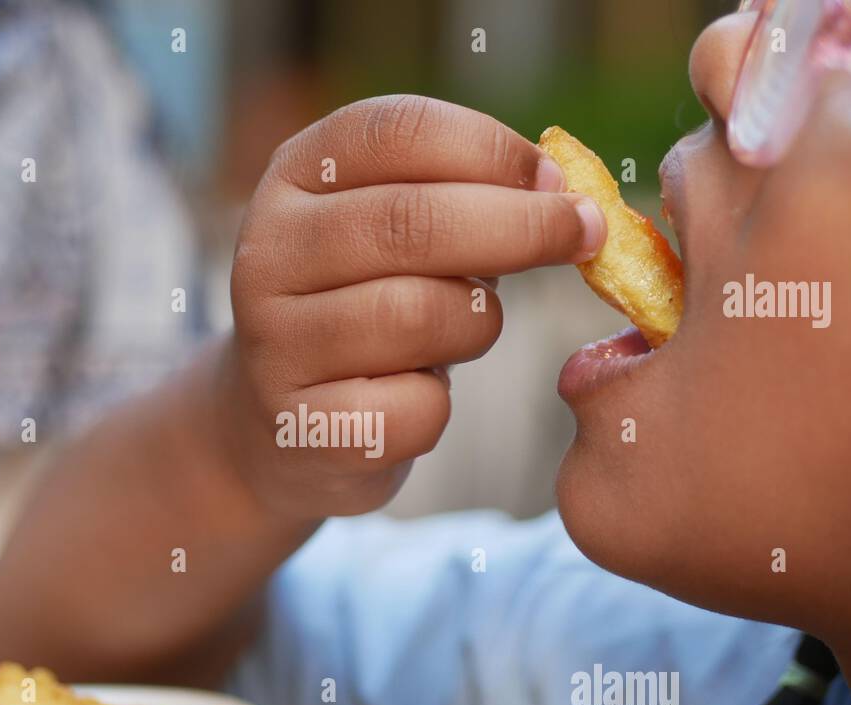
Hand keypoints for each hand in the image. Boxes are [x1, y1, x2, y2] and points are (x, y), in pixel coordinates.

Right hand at [222, 94, 605, 517]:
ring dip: (478, 323)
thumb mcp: (395, 235)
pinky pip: (416, 408)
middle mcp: (267, 251)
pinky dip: (439, 407)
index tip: (556, 181)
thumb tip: (568, 202)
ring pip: (419, 315)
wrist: (281, 424)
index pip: (397, 132)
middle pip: (411, 222)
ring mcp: (274, 342)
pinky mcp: (302, 426)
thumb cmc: (368, 308)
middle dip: (522, 226)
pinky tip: (416, 398)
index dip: (492, 150)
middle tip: (583, 234)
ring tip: (468, 328)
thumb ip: (463, 199)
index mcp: (294, 177)